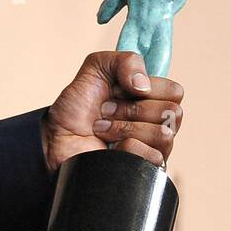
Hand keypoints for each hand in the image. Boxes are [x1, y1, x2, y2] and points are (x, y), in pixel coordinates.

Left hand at [41, 51, 183, 172]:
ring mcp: (153, 149)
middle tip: (105, 111)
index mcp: (153, 100)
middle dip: (130, 109)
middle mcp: (158, 124)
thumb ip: (125, 60)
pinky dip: (124, 147)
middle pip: (172, 112)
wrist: (55, 136)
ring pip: (163, 134)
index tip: (116, 91)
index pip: (175, 91)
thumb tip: (143, 84)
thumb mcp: (96, 68)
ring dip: (124, 128)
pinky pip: (151, 156)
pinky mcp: (144, 170)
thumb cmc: (77, 107)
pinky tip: (109, 148)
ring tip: (103, 129)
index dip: (144, 88)